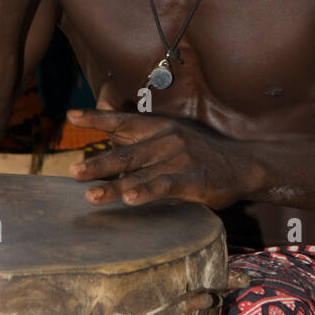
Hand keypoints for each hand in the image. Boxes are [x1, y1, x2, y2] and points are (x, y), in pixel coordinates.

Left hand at [66, 107, 261, 208]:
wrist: (242, 164)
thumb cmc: (199, 153)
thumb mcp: (171, 136)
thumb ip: (142, 138)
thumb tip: (110, 137)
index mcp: (159, 126)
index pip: (123, 120)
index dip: (97, 118)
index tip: (71, 116)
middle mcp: (166, 139)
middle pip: (126, 152)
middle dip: (98, 163)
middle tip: (72, 171)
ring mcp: (180, 158)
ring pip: (141, 173)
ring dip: (114, 187)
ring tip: (91, 196)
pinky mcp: (193, 177)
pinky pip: (165, 185)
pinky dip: (147, 192)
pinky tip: (131, 199)